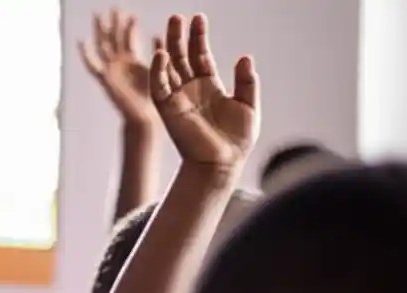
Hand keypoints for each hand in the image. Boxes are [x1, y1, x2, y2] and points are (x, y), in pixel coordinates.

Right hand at [80, 9, 156, 125]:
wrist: (143, 116)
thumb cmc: (153, 98)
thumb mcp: (157, 69)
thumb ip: (157, 52)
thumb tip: (160, 35)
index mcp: (132, 62)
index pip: (129, 39)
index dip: (129, 27)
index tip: (131, 14)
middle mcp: (120, 63)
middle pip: (114, 38)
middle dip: (113, 23)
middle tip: (113, 7)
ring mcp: (111, 70)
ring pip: (103, 46)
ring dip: (101, 31)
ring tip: (98, 15)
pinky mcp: (105, 79)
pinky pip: (93, 65)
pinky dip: (86, 54)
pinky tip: (82, 40)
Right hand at [151, 14, 257, 168]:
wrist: (222, 163)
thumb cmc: (235, 140)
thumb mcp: (249, 105)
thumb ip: (247, 81)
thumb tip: (244, 57)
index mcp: (209, 87)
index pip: (201, 56)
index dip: (199, 38)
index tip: (198, 18)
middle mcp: (191, 90)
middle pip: (182, 57)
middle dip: (180, 36)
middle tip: (178, 16)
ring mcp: (178, 98)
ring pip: (170, 67)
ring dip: (168, 46)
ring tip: (170, 25)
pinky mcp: (168, 110)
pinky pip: (159, 87)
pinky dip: (157, 71)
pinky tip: (161, 54)